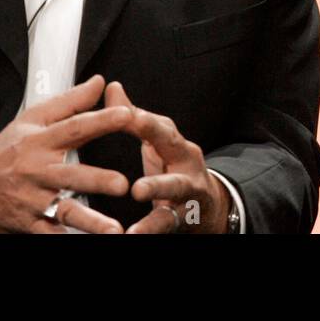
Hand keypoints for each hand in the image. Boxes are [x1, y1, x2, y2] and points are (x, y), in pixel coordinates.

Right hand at [0, 74, 131, 233]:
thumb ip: (71, 102)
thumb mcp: (33, 119)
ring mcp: (34, 201)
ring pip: (64, 211)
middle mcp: (39, 172)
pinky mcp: (30, 224)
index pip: (75, 128)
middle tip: (123, 185)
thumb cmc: (7, 150)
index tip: (126, 114)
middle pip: (72, 175)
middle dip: (97, 181)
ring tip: (114, 231)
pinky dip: (66, 240)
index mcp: (42, 142)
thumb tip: (99, 82)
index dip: (101, 120)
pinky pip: (50, 235)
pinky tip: (89, 243)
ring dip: (90, 222)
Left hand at [104, 81, 231, 233]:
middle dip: (155, 140)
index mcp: (176, 143)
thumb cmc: (176, 169)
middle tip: (133, 140)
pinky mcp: (184, 217)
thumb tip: (112, 87)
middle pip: (174, 148)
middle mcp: (187, 163)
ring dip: (155, 189)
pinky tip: (132, 233)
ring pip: (174, 187)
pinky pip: (166, 222)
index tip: (118, 108)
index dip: (140, 117)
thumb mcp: (158, 143)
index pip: (158, 125)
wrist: (208, 206)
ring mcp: (189, 190)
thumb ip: (136, 119)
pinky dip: (149, 229)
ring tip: (136, 191)